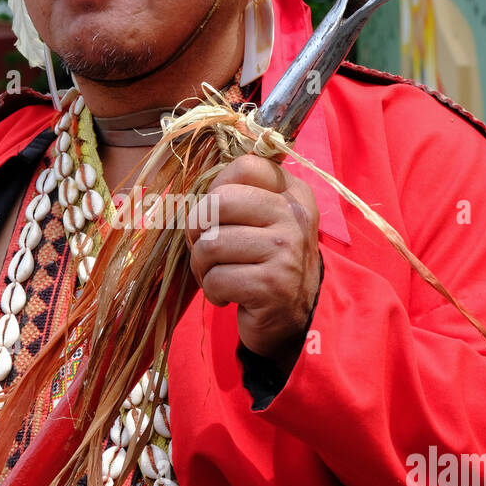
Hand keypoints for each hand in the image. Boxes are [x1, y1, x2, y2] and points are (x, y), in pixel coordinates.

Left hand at [187, 154, 320, 372]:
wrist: (292, 318)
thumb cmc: (266, 263)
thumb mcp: (266, 221)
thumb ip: (239, 196)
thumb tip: (192, 193)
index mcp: (293, 193)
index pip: (244, 167)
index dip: (216, 189)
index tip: (219, 216)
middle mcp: (294, 216)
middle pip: (218, 201)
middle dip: (198, 230)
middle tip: (207, 250)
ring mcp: (286, 250)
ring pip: (211, 245)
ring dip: (203, 267)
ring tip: (218, 276)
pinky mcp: (272, 285)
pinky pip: (217, 279)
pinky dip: (213, 292)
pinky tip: (228, 296)